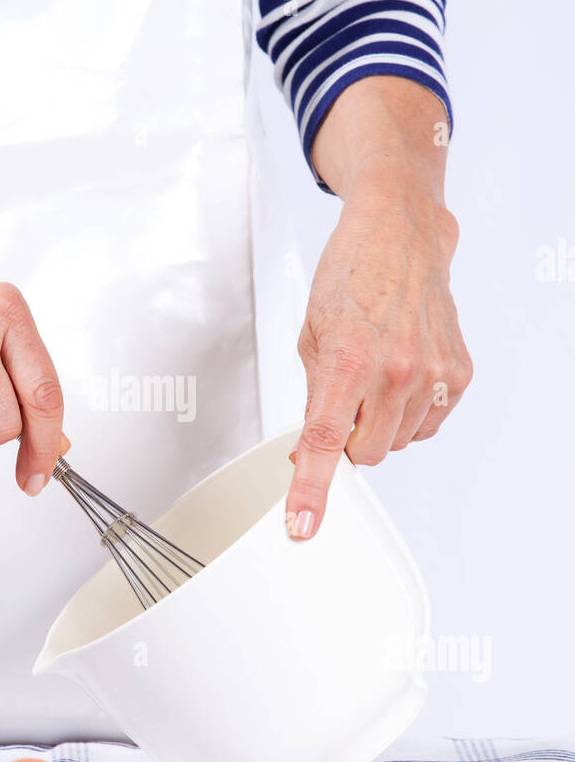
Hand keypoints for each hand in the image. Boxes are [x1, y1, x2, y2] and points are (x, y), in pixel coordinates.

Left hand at [286, 182, 471, 538]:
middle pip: (365, 453)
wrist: (402, 235)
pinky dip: (409, 413)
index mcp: (347, 361)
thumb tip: (308, 453)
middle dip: (349, 438)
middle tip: (345, 399)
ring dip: (380, 425)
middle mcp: (396, 371)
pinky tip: (401, 375)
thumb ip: (312, 399)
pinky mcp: (458, 375)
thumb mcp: (312, 336)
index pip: (325, 442)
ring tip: (375, 374)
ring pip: (397, 443)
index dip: (312, 490)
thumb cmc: (352, 275)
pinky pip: (427, 426)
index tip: (302, 525)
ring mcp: (433, 375)